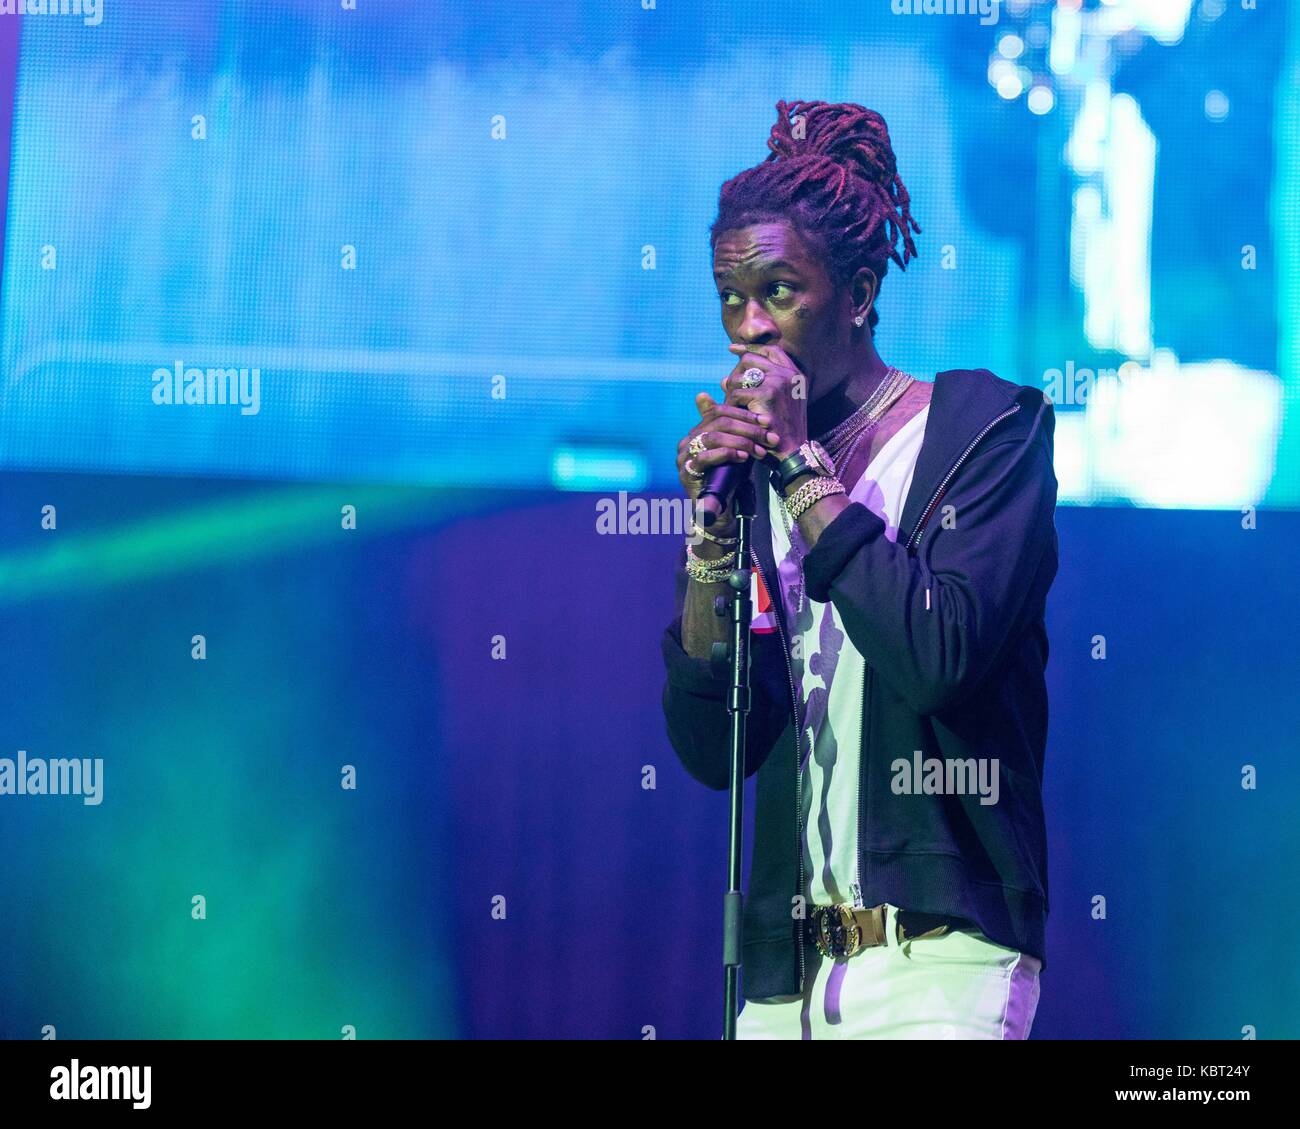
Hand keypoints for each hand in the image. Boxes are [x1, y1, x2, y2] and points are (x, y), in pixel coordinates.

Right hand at [676, 392, 783, 527]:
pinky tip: (743, 458)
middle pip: (718, 422)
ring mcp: (684, 457)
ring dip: (742, 441)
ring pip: (712, 437)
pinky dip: (727, 454)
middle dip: (748, 428)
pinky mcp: (686, 473)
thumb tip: (746, 410)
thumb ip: (736, 432)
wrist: (720, 514)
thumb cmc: (728, 480)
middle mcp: (687, 442)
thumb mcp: (736, 451)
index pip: (719, 411)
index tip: (767, 421)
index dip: (744, 414)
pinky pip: (705, 457)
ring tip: (760, 450)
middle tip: (769, 436)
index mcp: (697, 432)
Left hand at [724, 343, 808, 461]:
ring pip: (739, 376)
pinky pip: (736, 393)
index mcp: (795, 375)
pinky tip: (734, 416)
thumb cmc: (781, 433)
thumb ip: (754, 389)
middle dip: (735, 373)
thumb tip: (723, 379)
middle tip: (728, 389)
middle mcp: (789, 374)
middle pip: (750, 359)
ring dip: (730, 391)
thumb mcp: (773, 407)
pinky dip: (731, 404)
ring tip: (732, 407)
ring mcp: (780, 381)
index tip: (732, 349)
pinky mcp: (768, 394)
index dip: (750, 347)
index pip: (770, 350)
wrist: (792, 453)